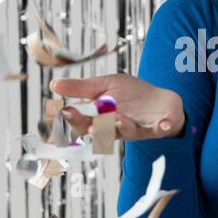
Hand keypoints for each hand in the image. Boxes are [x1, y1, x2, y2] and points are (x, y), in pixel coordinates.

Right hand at [49, 74, 185, 140]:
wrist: (162, 99)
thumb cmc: (132, 94)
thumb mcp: (106, 86)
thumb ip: (82, 88)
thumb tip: (54, 85)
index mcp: (104, 119)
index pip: (84, 124)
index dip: (75, 120)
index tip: (66, 111)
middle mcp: (119, 128)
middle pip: (104, 133)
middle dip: (98, 129)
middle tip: (92, 125)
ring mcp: (139, 129)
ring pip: (128, 132)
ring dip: (124, 126)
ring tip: (120, 118)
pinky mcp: (158, 127)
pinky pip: (160, 129)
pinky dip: (162, 127)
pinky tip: (164, 124)